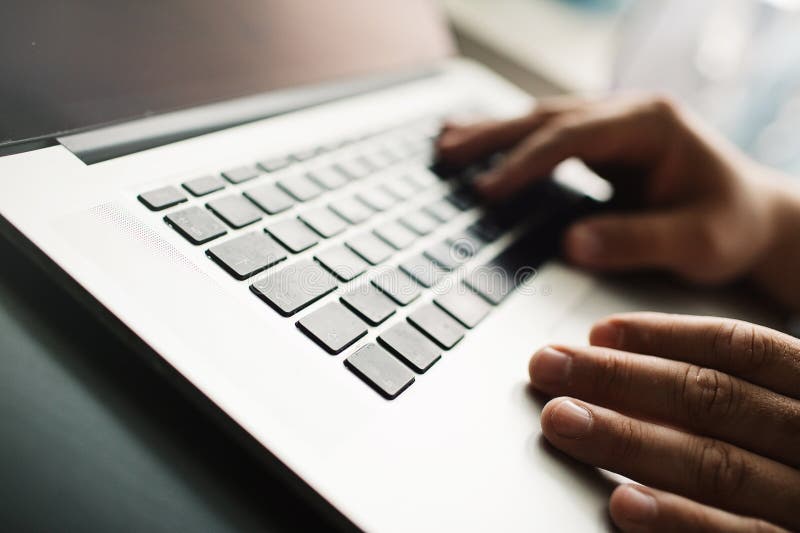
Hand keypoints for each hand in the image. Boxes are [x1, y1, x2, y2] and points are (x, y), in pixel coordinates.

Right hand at [436, 95, 799, 308]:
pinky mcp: (601, 143)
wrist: (750, 216)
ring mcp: (612, 124)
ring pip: (540, 121)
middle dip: (492, 136)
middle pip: (547, 118)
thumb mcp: (698, 243)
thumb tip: (571, 245)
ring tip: (444, 145)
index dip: (525, 162)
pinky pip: (545, 136)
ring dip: (491, 133)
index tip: (488, 190)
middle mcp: (628, 114)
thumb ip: (637, 241)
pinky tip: (477, 140)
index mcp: (652, 124)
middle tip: (445, 155)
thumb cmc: (730, 227)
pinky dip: (508, 141)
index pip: (573, 137)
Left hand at [529, 312, 799, 531]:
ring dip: (630, 438)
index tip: (599, 332)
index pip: (742, 350)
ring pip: (718, 462)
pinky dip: (679, 520)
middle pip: (714, 397)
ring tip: (563, 419)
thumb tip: (630, 373)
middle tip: (550, 366)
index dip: (664, 337)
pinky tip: (622, 504)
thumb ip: (739, 402)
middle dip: (622, 378)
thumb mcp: (794, 423)